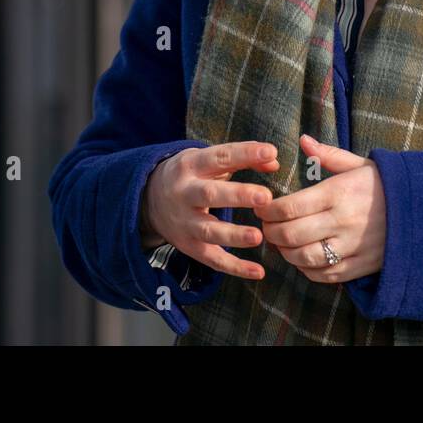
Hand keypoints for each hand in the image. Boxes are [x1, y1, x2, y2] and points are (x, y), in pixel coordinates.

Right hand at [141, 141, 278, 279]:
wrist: (149, 199)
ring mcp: (185, 222)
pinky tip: (258, 271)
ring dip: (234, 235)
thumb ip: (242, 158)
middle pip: (211, 194)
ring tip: (258, 236)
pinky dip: (235, 267)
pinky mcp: (188, 246)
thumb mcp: (208, 160)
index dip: (245, 154)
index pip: (220, 157)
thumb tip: (274, 161)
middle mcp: (185, 193)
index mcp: (192, 165)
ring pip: (209, 231)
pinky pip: (212, 259)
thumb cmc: (191, 175)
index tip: (271, 151)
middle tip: (265, 197)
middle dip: (238, 196)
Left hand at [254, 134, 385, 283]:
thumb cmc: (385, 185)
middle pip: (290, 235)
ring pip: (303, 258)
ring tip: (280, 242)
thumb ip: (328, 154)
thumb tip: (303, 140)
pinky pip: (323, 274)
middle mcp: (342, 222)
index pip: (289, 207)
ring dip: (284, 252)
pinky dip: (305, 269)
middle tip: (265, 226)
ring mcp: (351, 247)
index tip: (261, 207)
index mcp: (339, 193)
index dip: (267, 210)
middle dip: (270, 232)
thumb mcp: (360, 164)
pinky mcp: (359, 267)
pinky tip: (301, 258)